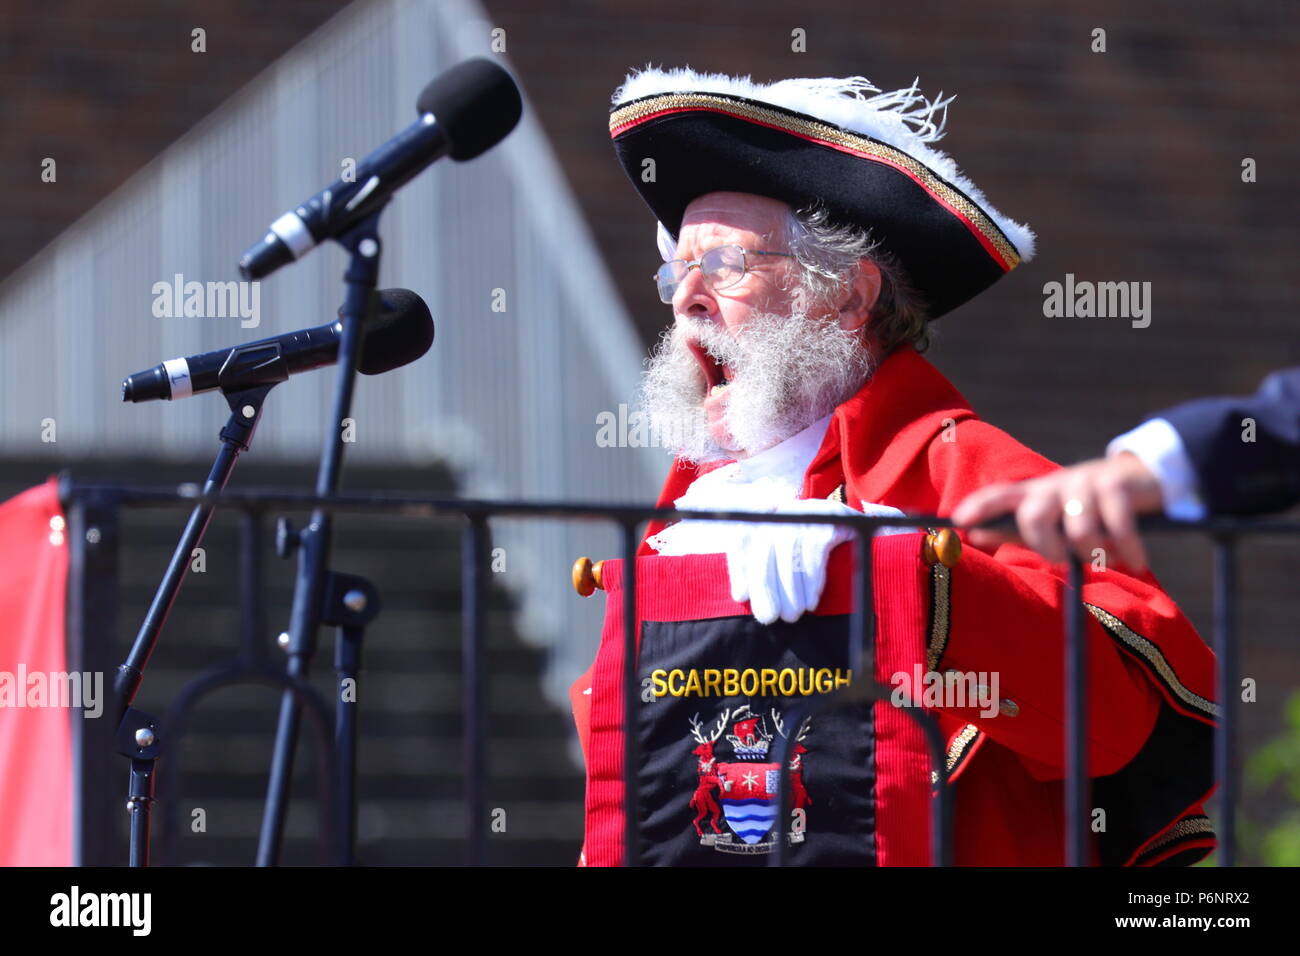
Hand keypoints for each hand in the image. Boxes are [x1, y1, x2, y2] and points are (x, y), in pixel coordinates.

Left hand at [726, 498, 905, 624]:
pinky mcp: (833, 514)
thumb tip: (742, 596)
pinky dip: (812, 578)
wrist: (872, 537)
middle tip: (768, 617)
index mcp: (769, 515)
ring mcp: (809, 509)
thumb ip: (768, 571)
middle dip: (764, 583)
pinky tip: (813, 600)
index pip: (744, 535)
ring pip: (789, 546)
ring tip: (793, 615)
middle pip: (765, 542)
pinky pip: (817, 547)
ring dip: (790, 587)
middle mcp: (786, 507)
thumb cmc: (823, 558)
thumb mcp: (790, 561)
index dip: (740, 566)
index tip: (741, 596)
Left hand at [950, 453, 1164, 569]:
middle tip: (1063, 558)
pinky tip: (1136, 561)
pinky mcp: (1116, 484)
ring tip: (1109, 558)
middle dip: (1045, 546)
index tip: (959, 521)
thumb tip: (975, 534)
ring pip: (1078, 527)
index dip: (978, 507)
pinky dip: (1127, 548)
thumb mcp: (1051, 516)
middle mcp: (1054, 485)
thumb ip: (1016, 527)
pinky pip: (1117, 524)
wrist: (1139, 478)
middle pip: (1033, 516)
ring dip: (1093, 551)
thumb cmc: (1084, 508)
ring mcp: (1085, 482)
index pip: (998, 495)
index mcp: (1034, 494)